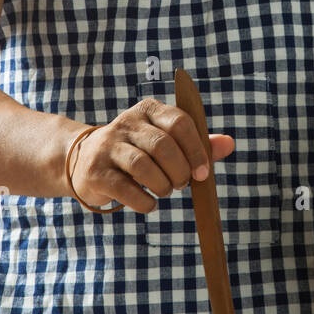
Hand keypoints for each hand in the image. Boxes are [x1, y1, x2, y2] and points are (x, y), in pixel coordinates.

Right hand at [67, 98, 234, 211]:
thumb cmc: (137, 152)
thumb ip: (197, 144)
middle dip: (179, 171)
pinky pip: (127, 189)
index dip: (196, 150)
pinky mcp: (96, 172)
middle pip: (162, 145)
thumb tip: (229, 144)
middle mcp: (126, 123)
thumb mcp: (166, 141)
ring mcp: (108, 146)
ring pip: (144, 166)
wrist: (83, 161)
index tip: (203, 173)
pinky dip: (145, 202)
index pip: (179, 122)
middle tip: (182, 184)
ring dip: (162, 186)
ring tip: (165, 190)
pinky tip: (149, 202)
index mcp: (148, 110)